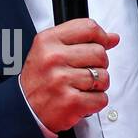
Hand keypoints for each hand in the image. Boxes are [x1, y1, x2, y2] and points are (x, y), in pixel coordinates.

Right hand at [19, 18, 119, 132]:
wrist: (25, 109)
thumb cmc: (39, 80)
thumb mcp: (50, 50)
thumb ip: (80, 40)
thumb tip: (113, 38)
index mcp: (48, 41)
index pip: (88, 28)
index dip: (101, 36)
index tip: (103, 44)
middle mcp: (54, 58)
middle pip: (100, 53)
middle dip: (98, 65)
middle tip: (82, 73)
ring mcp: (62, 80)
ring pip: (104, 77)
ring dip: (97, 86)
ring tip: (79, 88)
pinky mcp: (71, 102)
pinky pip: (101, 98)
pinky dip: (95, 102)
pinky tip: (80, 100)